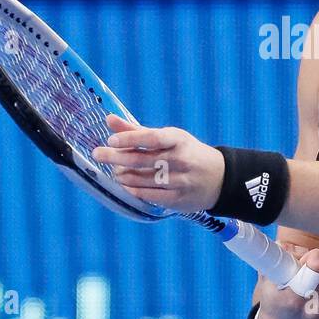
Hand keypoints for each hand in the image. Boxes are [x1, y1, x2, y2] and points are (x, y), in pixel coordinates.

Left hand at [91, 114, 225, 211]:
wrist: (220, 178)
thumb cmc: (187, 153)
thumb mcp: (169, 137)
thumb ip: (137, 131)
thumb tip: (109, 119)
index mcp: (178, 140)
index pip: (152, 137)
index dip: (130, 138)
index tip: (111, 139)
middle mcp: (180, 159)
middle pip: (142, 159)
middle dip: (116, 157)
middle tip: (98, 154)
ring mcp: (180, 180)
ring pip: (144, 179)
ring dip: (124, 176)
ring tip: (115, 172)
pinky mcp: (178, 198)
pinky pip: (151, 196)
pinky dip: (135, 191)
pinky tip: (126, 186)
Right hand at [254, 245, 318, 318]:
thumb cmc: (273, 309)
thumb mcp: (267, 286)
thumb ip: (275, 262)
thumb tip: (285, 244)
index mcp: (291, 300)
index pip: (315, 269)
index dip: (314, 258)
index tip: (310, 257)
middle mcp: (312, 310)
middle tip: (310, 267)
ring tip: (316, 277)